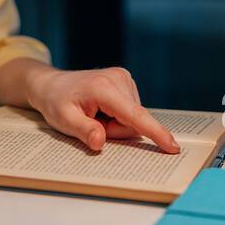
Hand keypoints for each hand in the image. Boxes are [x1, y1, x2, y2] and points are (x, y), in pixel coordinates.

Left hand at [25, 67, 179, 152]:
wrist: (52, 84)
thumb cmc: (56, 101)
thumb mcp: (63, 120)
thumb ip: (84, 130)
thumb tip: (100, 142)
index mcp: (104, 88)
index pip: (135, 115)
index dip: (154, 132)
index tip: (171, 146)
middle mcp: (119, 78)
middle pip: (133, 122)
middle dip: (115, 131)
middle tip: (92, 123)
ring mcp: (124, 78)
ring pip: (133, 118)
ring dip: (115, 124)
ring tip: (94, 114)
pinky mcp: (126, 82)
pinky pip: (131, 111)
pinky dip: (117, 117)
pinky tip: (100, 109)